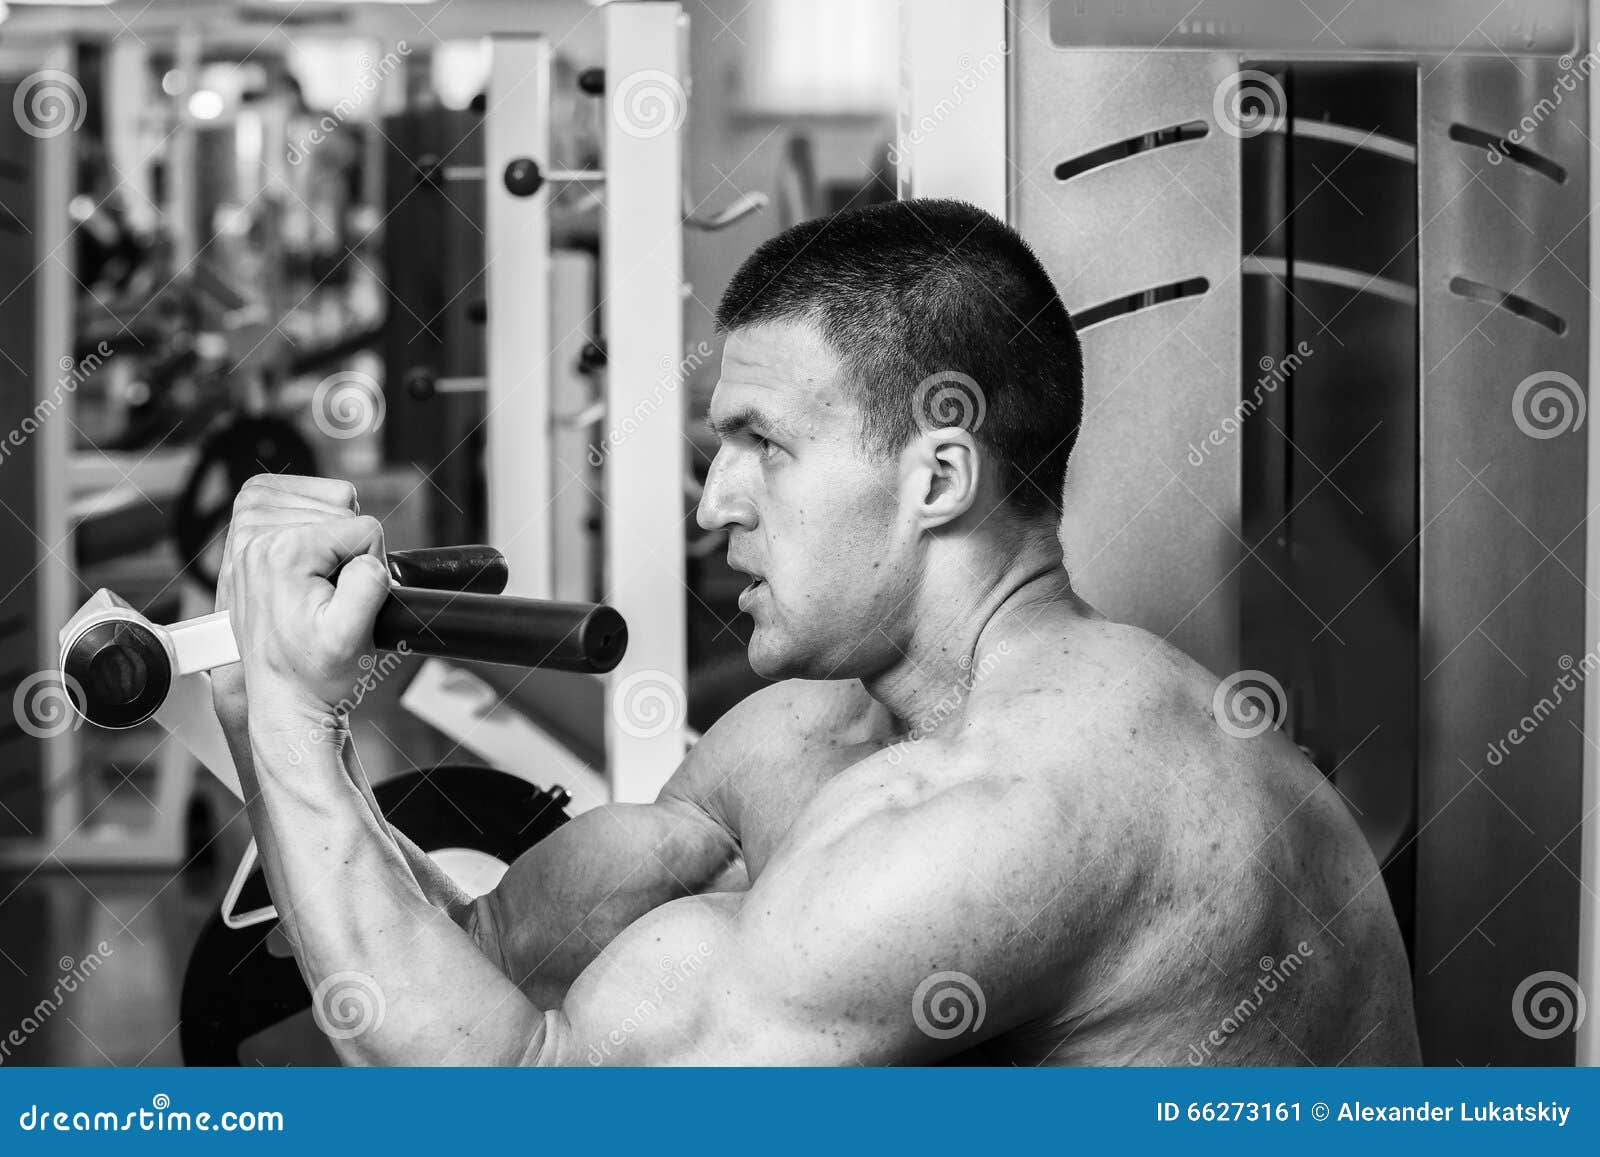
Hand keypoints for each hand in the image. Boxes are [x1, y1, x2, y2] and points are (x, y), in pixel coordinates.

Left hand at [212, 474, 391, 735]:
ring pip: (317, 497)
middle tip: (329, 594)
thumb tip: (367, 554)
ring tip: (317, 576)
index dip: (369, 564)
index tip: (346, 600)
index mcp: (282, 553)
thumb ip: (368, 583)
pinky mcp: (244, 538)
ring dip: (328, 529)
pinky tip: (307, 546)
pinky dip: (304, 510)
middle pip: (339, 507)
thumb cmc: (313, 672)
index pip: (362, 527)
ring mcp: (244, 537)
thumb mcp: (352, 636)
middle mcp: (255, 538)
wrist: (284, 696)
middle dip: (347, 548)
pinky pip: (284, 494)